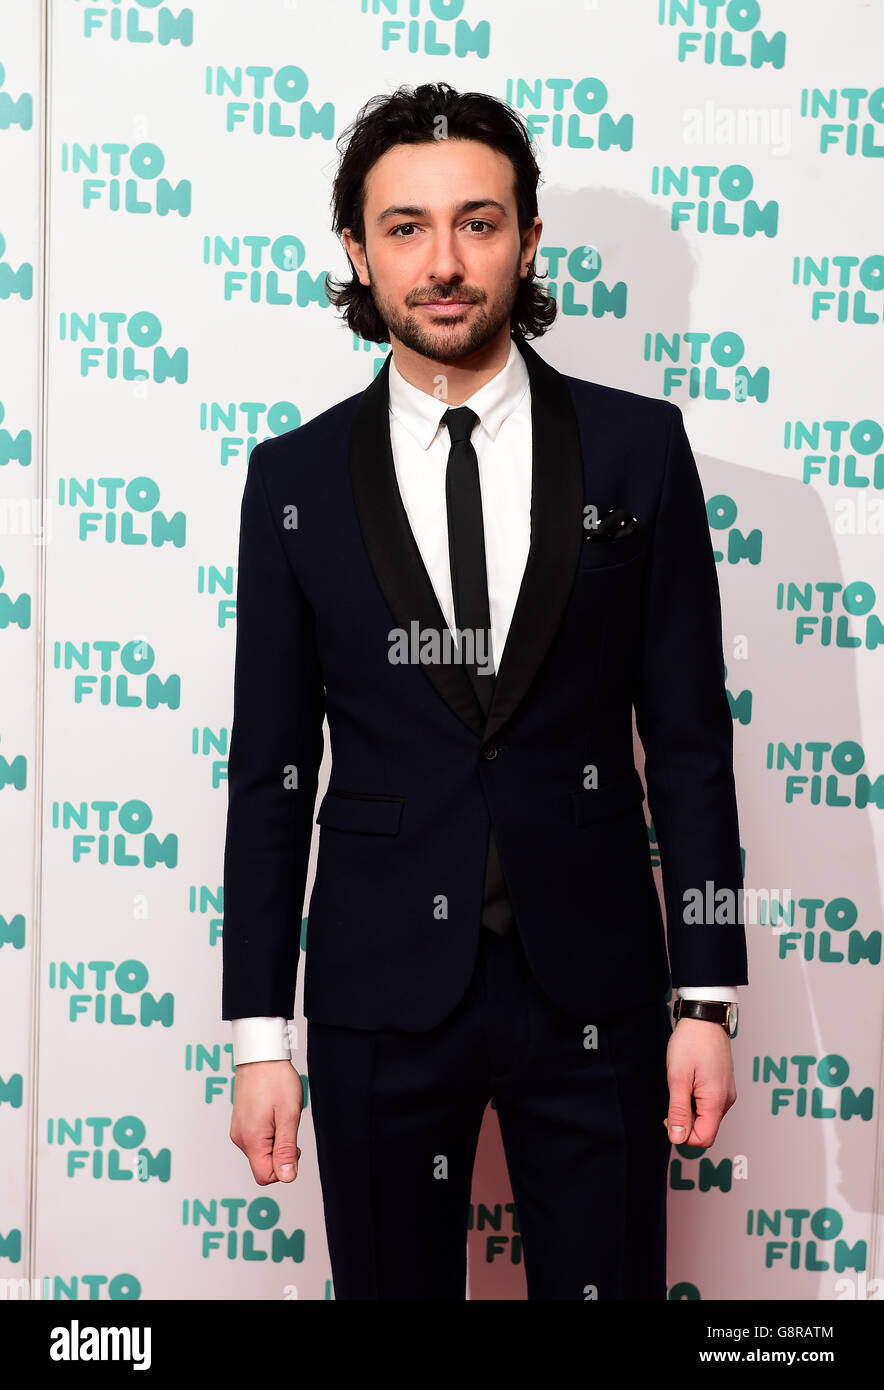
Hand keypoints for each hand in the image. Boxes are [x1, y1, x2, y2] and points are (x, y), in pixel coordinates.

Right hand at [230, 1060, 302, 1183]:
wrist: (260, 1054)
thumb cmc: (276, 1080)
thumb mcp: (288, 1115)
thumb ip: (286, 1149)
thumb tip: (286, 1177)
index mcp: (251, 1140)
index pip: (265, 1176)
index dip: (284, 1167)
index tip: (292, 1144)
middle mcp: (240, 1138)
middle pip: (263, 1165)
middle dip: (280, 1152)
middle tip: (288, 1125)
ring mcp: (238, 1130)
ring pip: (261, 1151)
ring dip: (275, 1140)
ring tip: (280, 1114)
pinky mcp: (240, 1122)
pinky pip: (256, 1139)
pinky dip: (269, 1132)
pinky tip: (273, 1112)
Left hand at [663, 1017, 735, 1147]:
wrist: (705, 1017)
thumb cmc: (691, 1042)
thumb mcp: (678, 1077)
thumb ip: (678, 1110)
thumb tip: (677, 1138)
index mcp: (716, 1101)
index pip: (704, 1139)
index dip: (683, 1136)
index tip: (668, 1118)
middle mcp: (726, 1100)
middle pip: (707, 1129)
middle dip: (686, 1123)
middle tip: (671, 1100)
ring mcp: (727, 1092)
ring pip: (708, 1117)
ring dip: (691, 1111)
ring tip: (680, 1087)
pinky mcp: (724, 1085)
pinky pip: (711, 1104)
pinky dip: (697, 1102)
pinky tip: (688, 1083)